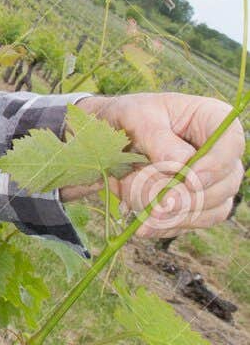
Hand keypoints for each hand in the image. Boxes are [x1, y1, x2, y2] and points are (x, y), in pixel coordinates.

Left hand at [59, 91, 244, 236]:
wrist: (113, 139)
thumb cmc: (131, 118)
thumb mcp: (137, 117)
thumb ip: (158, 139)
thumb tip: (180, 164)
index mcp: (212, 119)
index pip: (231, 142)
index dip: (216, 164)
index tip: (189, 179)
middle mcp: (219, 154)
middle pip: (225, 184)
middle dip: (189, 198)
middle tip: (157, 206)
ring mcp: (212, 183)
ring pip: (211, 210)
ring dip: (175, 215)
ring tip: (141, 213)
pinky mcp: (196, 205)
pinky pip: (190, 222)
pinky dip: (166, 226)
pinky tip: (143, 227)